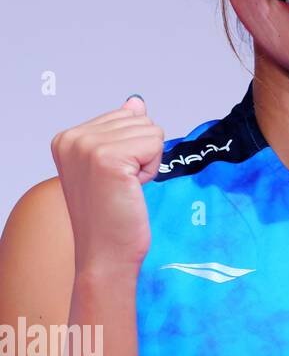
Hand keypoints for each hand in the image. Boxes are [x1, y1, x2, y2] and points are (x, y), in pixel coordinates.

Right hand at [50, 95, 164, 276]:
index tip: (114, 177)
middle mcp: (72, 138)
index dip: (132, 148)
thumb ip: (122, 130)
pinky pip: (155, 143)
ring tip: (125, 188)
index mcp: (67, 137)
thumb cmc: (111, 215)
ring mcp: (88, 147)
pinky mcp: (108, 158)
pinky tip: (132, 189)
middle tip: (122, 185)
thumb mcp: (114, 165)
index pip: (126, 115)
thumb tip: (135, 102)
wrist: (105, 253)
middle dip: (142, 154)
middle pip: (140, 120)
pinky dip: (152, 168)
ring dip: (147, 162)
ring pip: (151, 130)